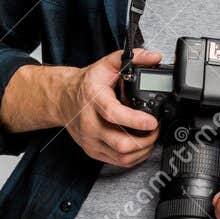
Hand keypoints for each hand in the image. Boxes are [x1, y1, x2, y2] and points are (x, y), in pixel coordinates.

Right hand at [57, 48, 162, 166]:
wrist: (64, 99)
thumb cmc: (87, 84)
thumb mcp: (108, 65)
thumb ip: (133, 57)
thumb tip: (154, 57)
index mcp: (93, 99)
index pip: (113, 114)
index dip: (136, 120)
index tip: (153, 121)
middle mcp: (90, 123)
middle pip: (121, 143)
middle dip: (146, 139)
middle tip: (156, 129)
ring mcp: (90, 140)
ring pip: (122, 156)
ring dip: (143, 150)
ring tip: (150, 138)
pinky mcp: (93, 151)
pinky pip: (118, 162)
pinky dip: (135, 157)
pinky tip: (140, 146)